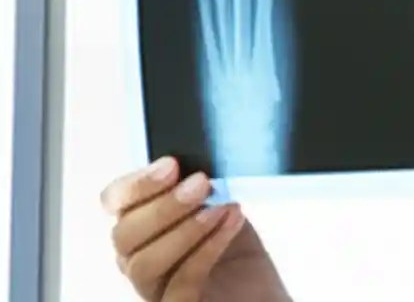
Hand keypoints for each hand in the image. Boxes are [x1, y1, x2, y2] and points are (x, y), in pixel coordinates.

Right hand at [102, 156, 247, 300]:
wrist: (262, 291)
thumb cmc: (238, 251)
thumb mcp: (220, 207)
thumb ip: (200, 186)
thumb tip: (196, 160)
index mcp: (142, 226)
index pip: (115, 201)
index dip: (137, 184)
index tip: (172, 165)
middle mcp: (139, 258)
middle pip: (124, 235)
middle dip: (165, 206)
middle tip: (201, 184)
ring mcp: (155, 289)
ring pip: (144, 264)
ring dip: (185, 230)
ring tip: (220, 208)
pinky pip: (179, 286)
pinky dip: (205, 252)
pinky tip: (230, 224)